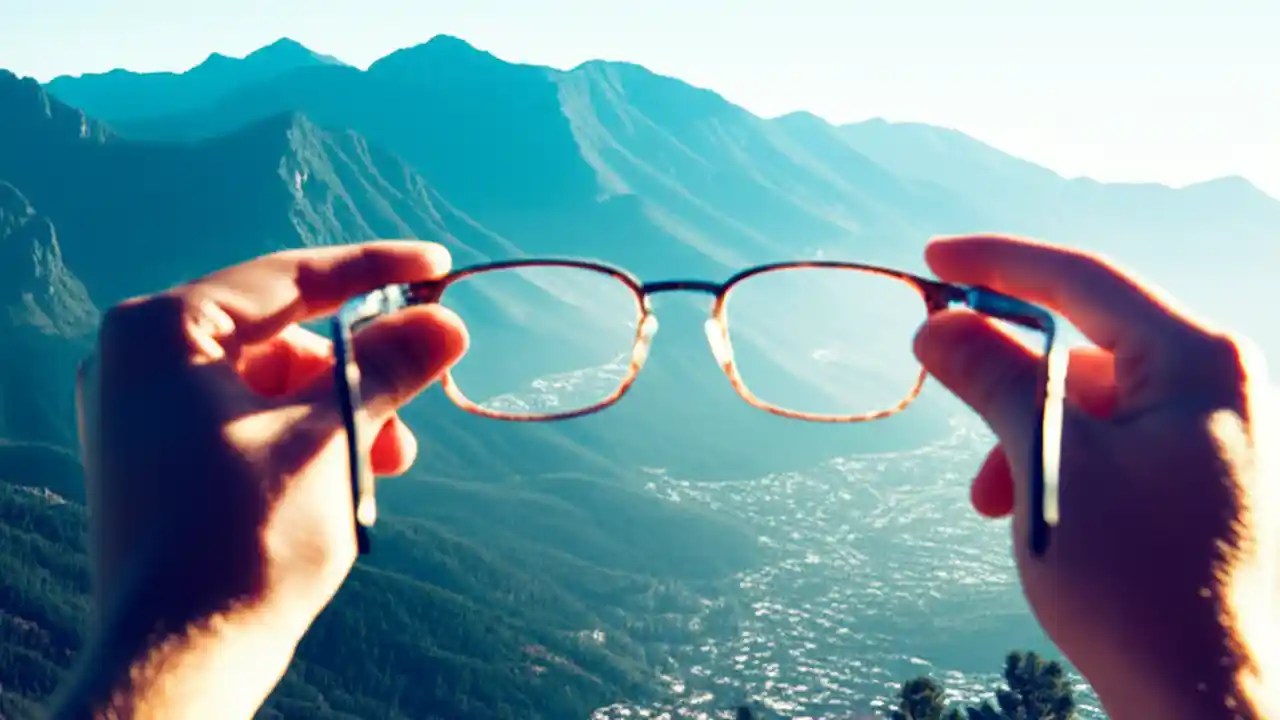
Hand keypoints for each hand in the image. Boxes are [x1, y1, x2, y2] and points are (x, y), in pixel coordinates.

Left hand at [58, 242, 466, 718]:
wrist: (183, 655)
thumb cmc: (244, 536)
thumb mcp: (332, 435)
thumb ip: (390, 366)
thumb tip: (447, 322)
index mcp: (161, 332)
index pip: (289, 279)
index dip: (373, 269)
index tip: (437, 265)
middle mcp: (142, 362)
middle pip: (288, 336)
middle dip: (364, 367)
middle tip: (427, 378)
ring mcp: (149, 414)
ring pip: (279, 385)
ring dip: (348, 412)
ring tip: (393, 455)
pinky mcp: (167, 460)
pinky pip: (258, 423)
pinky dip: (313, 438)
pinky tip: (358, 474)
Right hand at [914, 235, 1275, 719]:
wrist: (1204, 699)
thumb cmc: (1136, 579)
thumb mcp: (1048, 459)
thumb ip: (993, 375)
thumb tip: (939, 325)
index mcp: (1196, 360)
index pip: (1083, 279)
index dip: (998, 263)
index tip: (932, 259)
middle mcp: (1215, 384)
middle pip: (1082, 344)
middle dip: (1004, 378)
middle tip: (940, 384)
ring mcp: (1211, 435)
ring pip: (1087, 402)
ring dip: (1022, 436)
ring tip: (988, 499)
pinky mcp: (1196, 481)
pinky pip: (1107, 444)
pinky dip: (1054, 465)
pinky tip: (1027, 512)